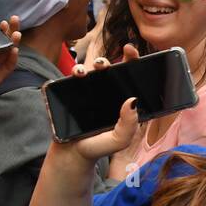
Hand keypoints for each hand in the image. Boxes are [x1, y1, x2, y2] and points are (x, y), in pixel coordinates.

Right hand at [62, 45, 140, 161]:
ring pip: (90, 71)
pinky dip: (75, 72)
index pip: (130, 75)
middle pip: (109, 70)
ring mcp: (89, 92)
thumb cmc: (101, 147)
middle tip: (104, 64)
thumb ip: (129, 124)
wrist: (73, 155)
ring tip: (90, 70)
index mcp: (123, 100)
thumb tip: (133, 100)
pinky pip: (73, 79)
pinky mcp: (73, 94)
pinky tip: (77, 75)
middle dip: (106, 60)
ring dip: (90, 65)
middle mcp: (107, 92)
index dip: (132, 59)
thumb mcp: (120, 139)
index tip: (130, 50)